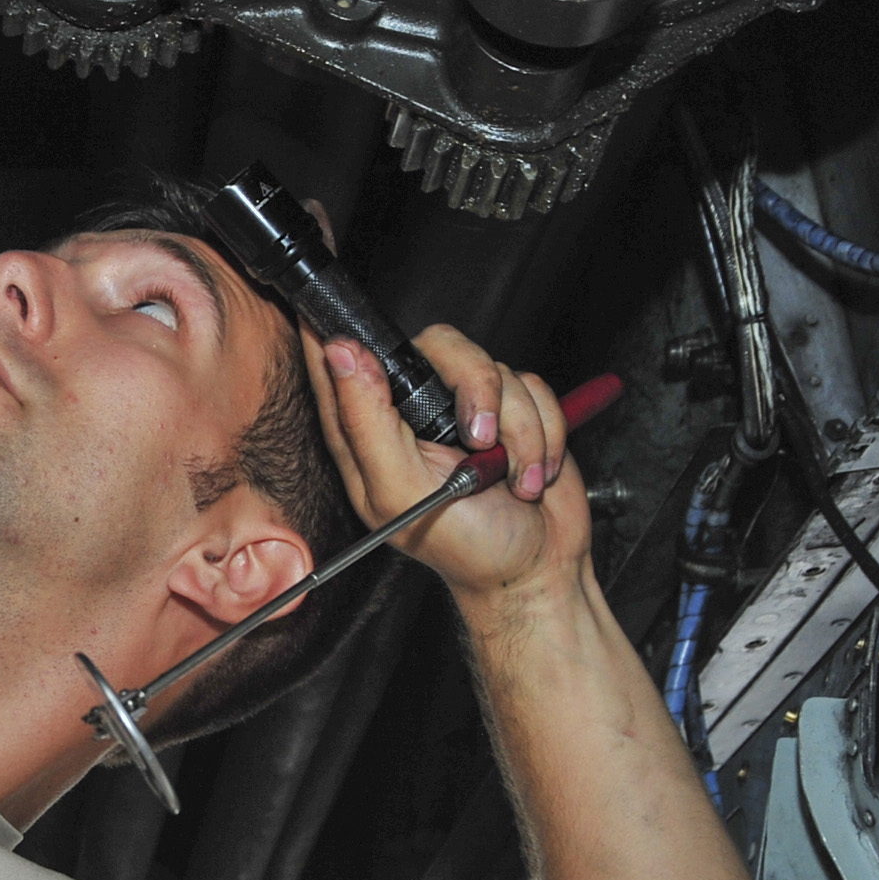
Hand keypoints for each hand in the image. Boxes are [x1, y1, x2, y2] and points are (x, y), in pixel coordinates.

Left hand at [301, 324, 589, 604]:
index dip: (336, 328)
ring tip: (513, 478)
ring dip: (521, 430)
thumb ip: (367, 421)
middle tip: (481, 439)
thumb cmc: (465, 546)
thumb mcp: (401, 492)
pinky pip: (535, 386)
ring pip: (495, 368)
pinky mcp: (513, 410)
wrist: (537, 570)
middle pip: (437, 345)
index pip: (341, 361)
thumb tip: (342, 355)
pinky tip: (531, 473)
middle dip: (477, 389)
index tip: (334, 309)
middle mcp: (415, 412)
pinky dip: (545, 432)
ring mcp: (464, 408)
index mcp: (370, 432)